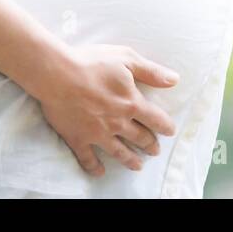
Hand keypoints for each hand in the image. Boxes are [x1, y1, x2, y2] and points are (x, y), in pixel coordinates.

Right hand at [35, 43, 180, 176]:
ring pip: (118, 152)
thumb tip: (174, 80)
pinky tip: (100, 172)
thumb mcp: (127, 59)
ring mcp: (97, 133)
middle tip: (155, 151)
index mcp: (131, 103)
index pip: (155, 119)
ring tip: (138, 166)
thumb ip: (151, 72)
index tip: (170, 131)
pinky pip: (88, 158)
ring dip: (130, 160)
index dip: (165, 126)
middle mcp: (117, 123)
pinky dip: (94, 167)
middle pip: (139, 137)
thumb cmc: (93, 63)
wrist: (57, 75)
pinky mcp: (78, 138)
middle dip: (149, 145)